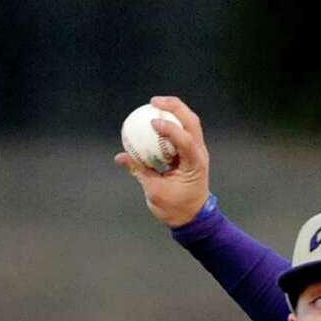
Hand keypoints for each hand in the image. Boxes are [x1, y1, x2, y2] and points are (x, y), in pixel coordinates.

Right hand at [115, 95, 210, 228]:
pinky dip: (171, 121)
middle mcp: (199, 154)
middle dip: (174, 106)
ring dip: (174, 109)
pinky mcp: (192, 151)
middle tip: (153, 101)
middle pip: (191, 121)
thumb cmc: (176, 209)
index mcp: (194, 165)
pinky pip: (183, 130)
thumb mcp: (155, 192)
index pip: (184, 140)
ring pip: (190, 122)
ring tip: (155, 103)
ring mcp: (198, 151)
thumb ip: (139, 171)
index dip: (169, 128)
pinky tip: (155, 116)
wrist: (193, 218)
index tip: (152, 122)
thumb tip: (120, 157)